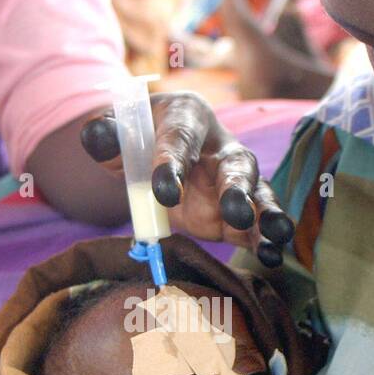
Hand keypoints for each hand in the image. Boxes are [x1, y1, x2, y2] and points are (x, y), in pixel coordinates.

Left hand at [80, 91, 295, 265]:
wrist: (154, 148)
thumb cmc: (136, 135)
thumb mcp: (116, 130)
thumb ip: (105, 134)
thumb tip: (95, 134)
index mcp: (186, 118)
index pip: (179, 138)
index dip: (172, 162)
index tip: (163, 191)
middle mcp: (218, 147)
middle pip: (234, 164)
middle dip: (236, 188)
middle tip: (236, 212)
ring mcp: (231, 181)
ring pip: (256, 192)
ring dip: (266, 214)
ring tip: (278, 236)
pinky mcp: (233, 213)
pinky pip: (253, 225)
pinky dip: (263, 239)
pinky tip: (272, 256)